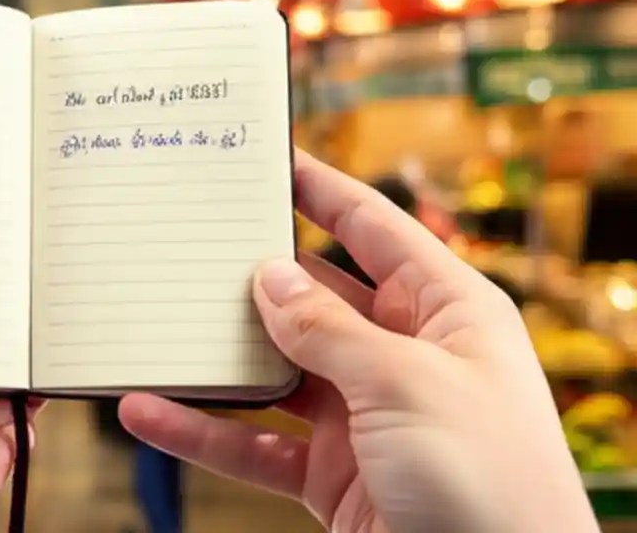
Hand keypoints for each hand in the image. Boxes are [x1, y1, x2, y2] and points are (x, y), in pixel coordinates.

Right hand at [119, 150, 597, 532]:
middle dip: (248, 275)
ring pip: (272, 372)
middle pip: (310, 297)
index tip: (265, 158)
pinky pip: (253, 443)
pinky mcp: (331, 474)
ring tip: (151, 328)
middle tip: (182, 242)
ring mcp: (362, 416)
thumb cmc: (493, 485)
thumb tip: (269, 278)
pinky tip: (151, 412)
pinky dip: (202, 431)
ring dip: (214, 358)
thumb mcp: (407, 385)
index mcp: (445, 312)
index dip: (320, 190)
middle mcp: (401, 355)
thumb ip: (329, 330)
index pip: (373, 229)